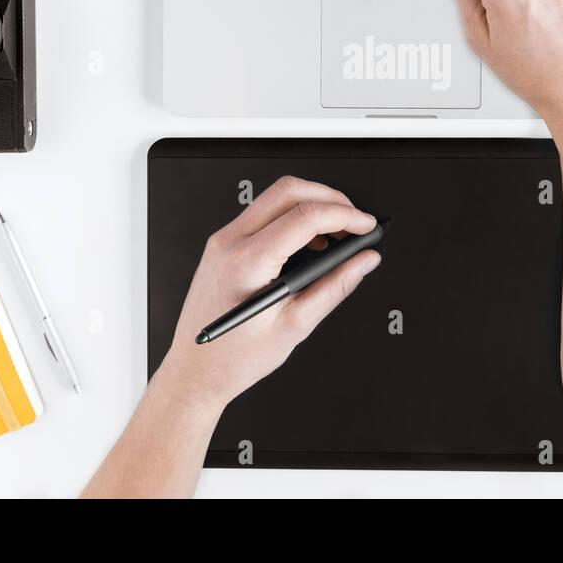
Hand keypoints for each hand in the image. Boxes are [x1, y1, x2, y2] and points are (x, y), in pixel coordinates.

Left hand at [159, 176, 380, 411]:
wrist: (195, 371)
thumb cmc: (235, 358)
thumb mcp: (295, 325)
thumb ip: (335, 287)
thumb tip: (364, 261)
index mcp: (248, 262)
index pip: (305, 216)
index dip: (345, 215)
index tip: (367, 225)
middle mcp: (230, 242)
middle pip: (289, 191)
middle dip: (331, 198)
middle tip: (357, 220)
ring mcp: (223, 240)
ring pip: (275, 197)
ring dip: (312, 205)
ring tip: (338, 234)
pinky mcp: (223, 244)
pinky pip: (263, 214)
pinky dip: (293, 217)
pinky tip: (310, 242)